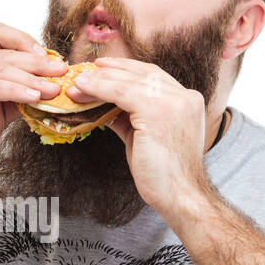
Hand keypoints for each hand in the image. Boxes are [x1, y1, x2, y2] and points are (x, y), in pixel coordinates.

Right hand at [0, 23, 67, 177]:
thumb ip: (19, 93)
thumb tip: (52, 87)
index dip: (26, 42)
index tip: (51, 57)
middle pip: (5, 51)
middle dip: (38, 62)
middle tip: (61, 72)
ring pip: (0, 67)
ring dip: (31, 78)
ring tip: (53, 89)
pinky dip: (15, 90)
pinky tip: (33, 96)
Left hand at [66, 57, 211, 215]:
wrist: (180, 197)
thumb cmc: (162, 174)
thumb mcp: (144, 137)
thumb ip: (128, 118)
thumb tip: (102, 105)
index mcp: (187, 101)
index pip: (153, 75)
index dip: (125, 69)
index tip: (102, 67)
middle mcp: (185, 96)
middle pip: (141, 73)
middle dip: (109, 72)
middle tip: (82, 73)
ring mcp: (174, 102)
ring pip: (129, 81)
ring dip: (98, 80)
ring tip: (76, 84)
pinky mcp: (159, 111)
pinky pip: (121, 92)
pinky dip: (99, 89)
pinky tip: (82, 91)